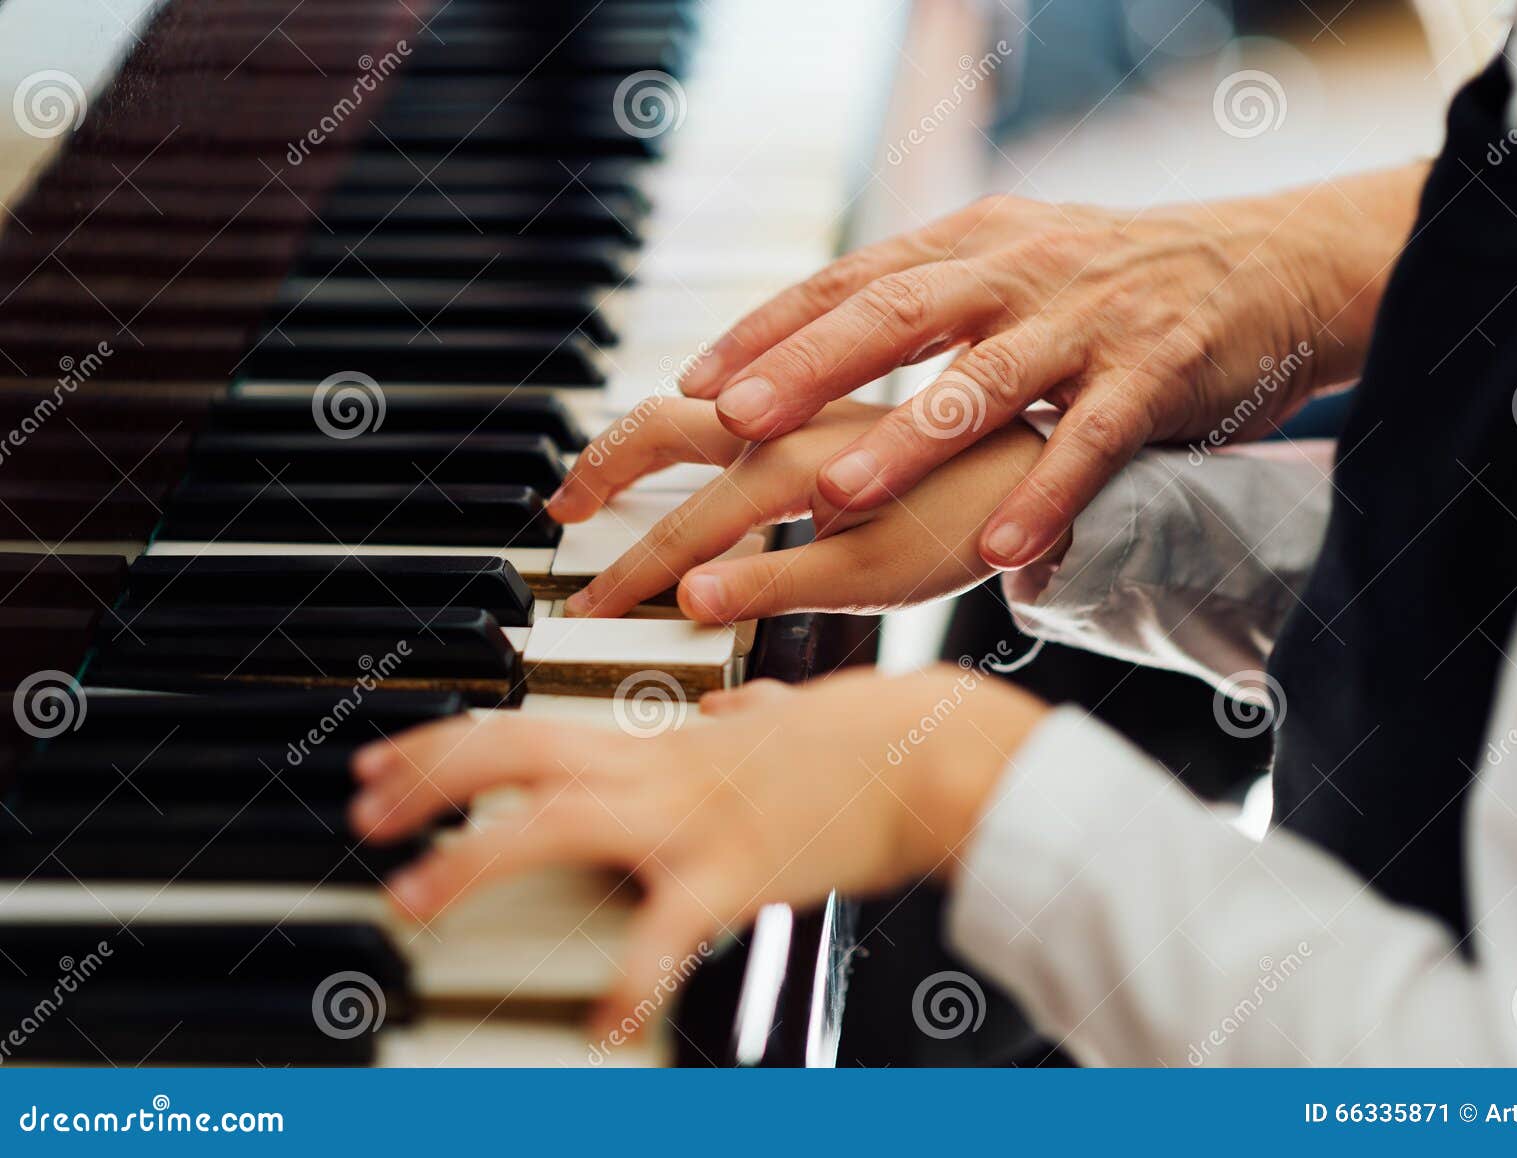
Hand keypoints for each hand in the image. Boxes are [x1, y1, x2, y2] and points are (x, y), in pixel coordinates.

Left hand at [348, 666, 1048, 1034]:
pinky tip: (604, 1022)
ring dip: (468, 857)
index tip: (390, 766)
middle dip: (425, 780)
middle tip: (365, 810)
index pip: (529, 728)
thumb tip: (741, 703)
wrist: (936, 754)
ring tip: (410, 894)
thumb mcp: (793, 710)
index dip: (446, 745)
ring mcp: (692, 817)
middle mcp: (661, 770)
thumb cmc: (874, 734)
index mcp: (666, 742)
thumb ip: (752, 709)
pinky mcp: (738, 871)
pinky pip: (667, 927)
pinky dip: (630, 977)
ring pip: (550, 822)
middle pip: (513, 755)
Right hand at [548, 398, 1048, 621]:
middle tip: (562, 510)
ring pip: (699, 401)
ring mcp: (808, 402)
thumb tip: (688, 599)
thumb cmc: (969, 526)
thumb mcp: (875, 580)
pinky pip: (738, 393)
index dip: (628, 577)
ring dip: (638, 437)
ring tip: (603, 473)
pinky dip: (690, 415)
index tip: (586, 611)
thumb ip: (776, 585)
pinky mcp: (829, 397)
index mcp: (795, 469)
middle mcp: (791, 420)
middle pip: (664, 425)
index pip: (682, 531)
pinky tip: (690, 431)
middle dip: (602, 466)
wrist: (1047, 466)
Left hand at [676, 169, 1425, 566]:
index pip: (850, 280)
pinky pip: (1090, 444)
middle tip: (733, 422)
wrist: (1265, 264)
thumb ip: (921, 301)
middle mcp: (1019, 272)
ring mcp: (1088, 322)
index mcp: (971, 244)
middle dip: (807, 369)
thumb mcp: (1009, 264)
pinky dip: (1042, 497)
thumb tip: (803, 347)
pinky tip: (999, 556)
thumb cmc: (1112, 281)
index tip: (698, 383)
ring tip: (835, 498)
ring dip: (904, 440)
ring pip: (983, 382)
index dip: (770, 328)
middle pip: (895, 313)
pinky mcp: (1157, 375)